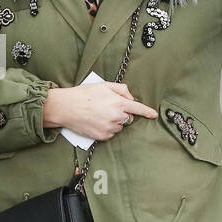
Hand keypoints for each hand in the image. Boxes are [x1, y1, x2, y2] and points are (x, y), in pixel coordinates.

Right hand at [42, 82, 157, 141]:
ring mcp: (109, 128)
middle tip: (108, 108)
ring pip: (119, 127)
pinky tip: (96, 122)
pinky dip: (106, 129)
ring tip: (99, 115)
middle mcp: (116, 117)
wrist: (66, 108)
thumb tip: (130, 98)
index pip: (138, 108)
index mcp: (118, 103)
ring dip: (114, 122)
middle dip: (122, 114)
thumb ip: (121, 89)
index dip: (147, 112)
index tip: (154, 115)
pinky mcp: (102, 136)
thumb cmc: (83, 95)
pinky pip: (110, 134)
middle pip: (128, 118)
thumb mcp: (104, 85)